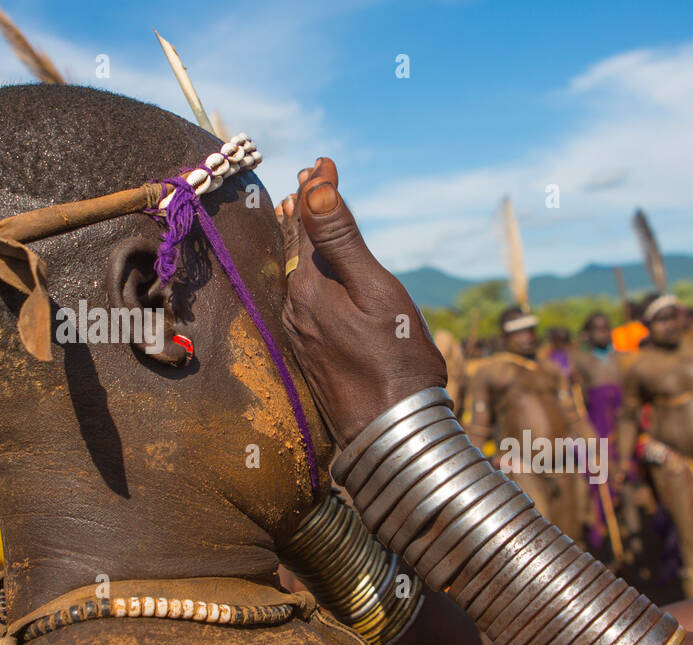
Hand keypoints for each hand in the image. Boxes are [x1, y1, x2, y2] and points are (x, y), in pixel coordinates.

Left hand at [281, 158, 446, 445]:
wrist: (392, 434)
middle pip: (296, 247)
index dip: (315, 189)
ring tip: (303, 215)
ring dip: (303, 242)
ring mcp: (301, 335)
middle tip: (311, 178)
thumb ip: (343, 241)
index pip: (306, 223)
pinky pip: (304, 301)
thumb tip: (314, 189)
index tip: (323, 161)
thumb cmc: (396, 361)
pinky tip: (314, 276)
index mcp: (310, 287)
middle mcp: (296, 309)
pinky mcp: (311, 356)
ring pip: (297, 275)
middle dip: (304, 210)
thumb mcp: (377, 292)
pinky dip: (308, 275)